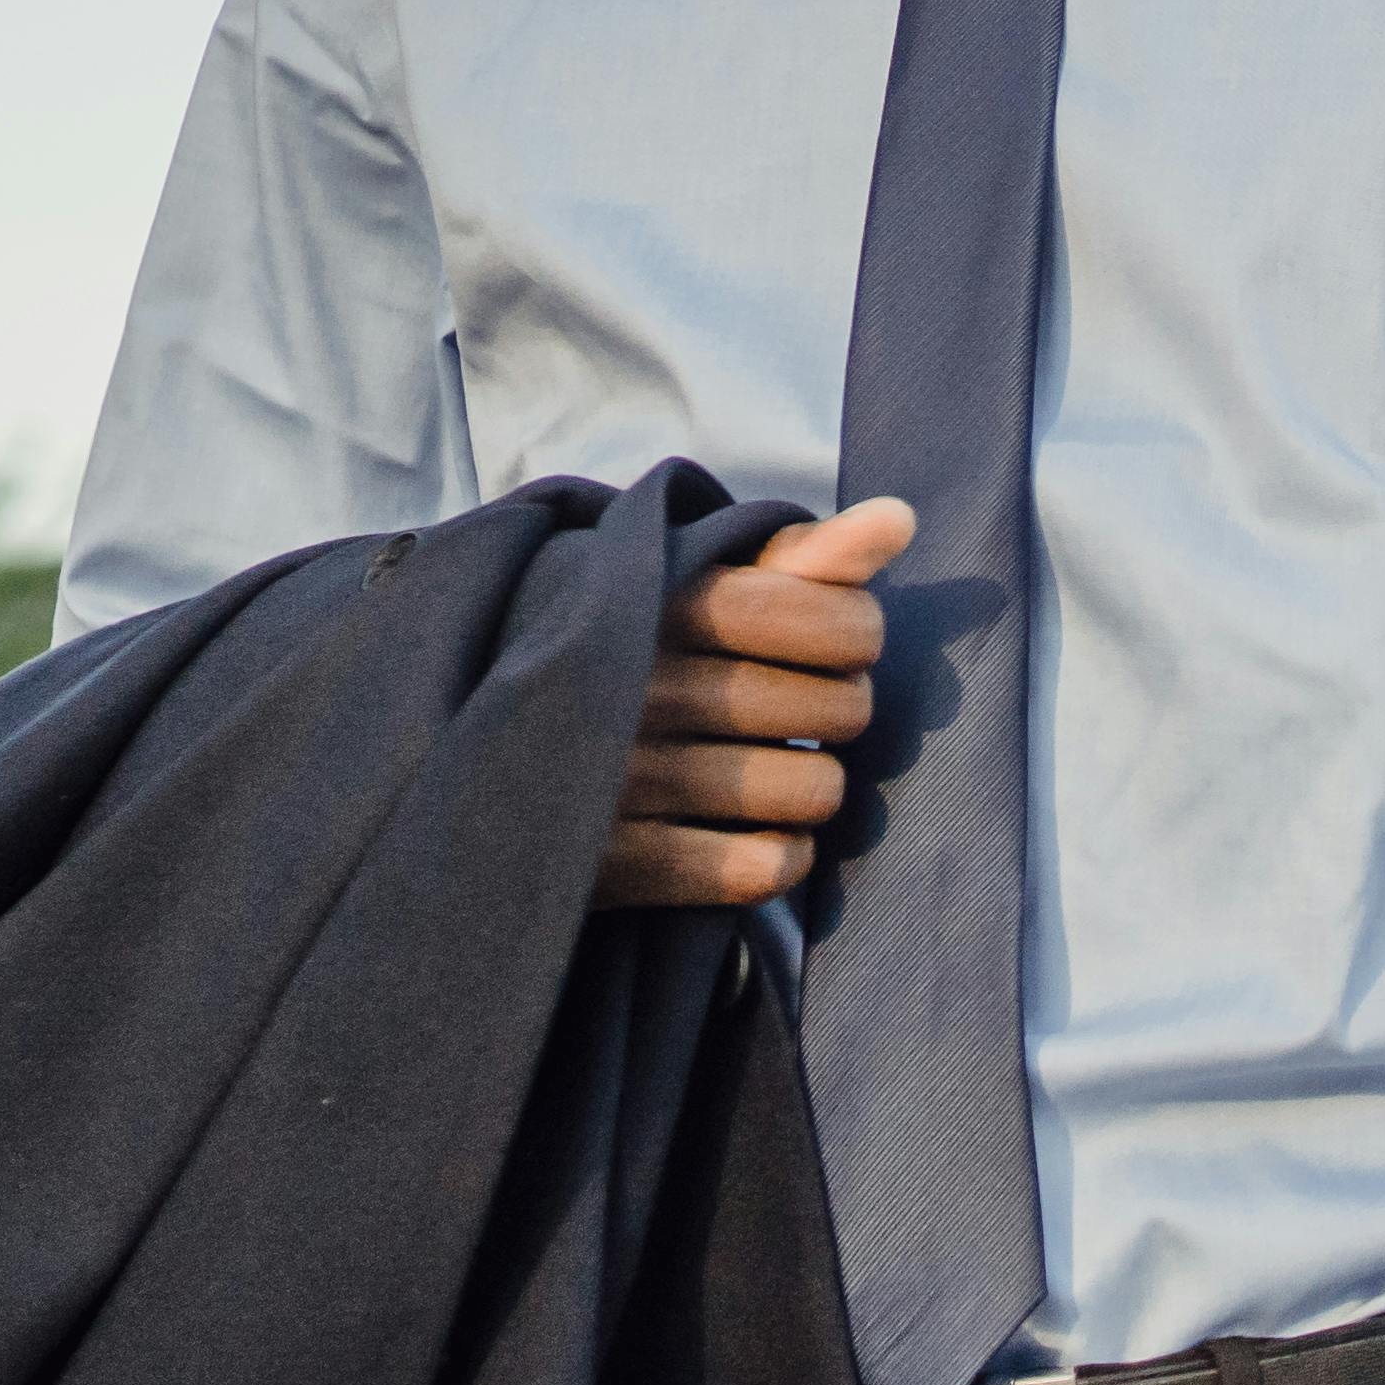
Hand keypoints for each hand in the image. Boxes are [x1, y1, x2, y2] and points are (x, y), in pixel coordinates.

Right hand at [595, 500, 909, 909]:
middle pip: (844, 710)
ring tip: (765, 771)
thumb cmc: (634, 643)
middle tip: (789, 709)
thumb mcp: (701, 580)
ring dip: (809, 789)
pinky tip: (748, 832)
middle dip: (836, 711)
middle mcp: (649, 686)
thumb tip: (901, 516)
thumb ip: (807, 555)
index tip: (825, 642)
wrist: (484, 735)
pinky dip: (779, 857)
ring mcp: (631, 778)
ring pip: (815, 792)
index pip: (844, 622)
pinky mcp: (620, 865)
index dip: (857, 636)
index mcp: (670, 602)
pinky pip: (767, 868)